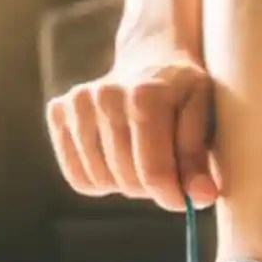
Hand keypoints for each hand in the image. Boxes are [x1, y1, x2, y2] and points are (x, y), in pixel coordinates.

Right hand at [46, 58, 218, 211]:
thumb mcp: (203, 116)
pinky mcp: (58, 112)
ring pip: (100, 182)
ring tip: (141, 158)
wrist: (150, 59)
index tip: (185, 202)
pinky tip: (115, 157)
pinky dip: (99, 180)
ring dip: (125, 183)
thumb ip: (198, 158)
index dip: (172, 197)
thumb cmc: (181, 93)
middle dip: (151, 188)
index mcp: (145, 96)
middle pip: (127, 180)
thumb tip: (201, 198)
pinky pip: (77, 177)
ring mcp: (77, 103)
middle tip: (166, 171)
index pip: (154, 172)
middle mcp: (105, 97)